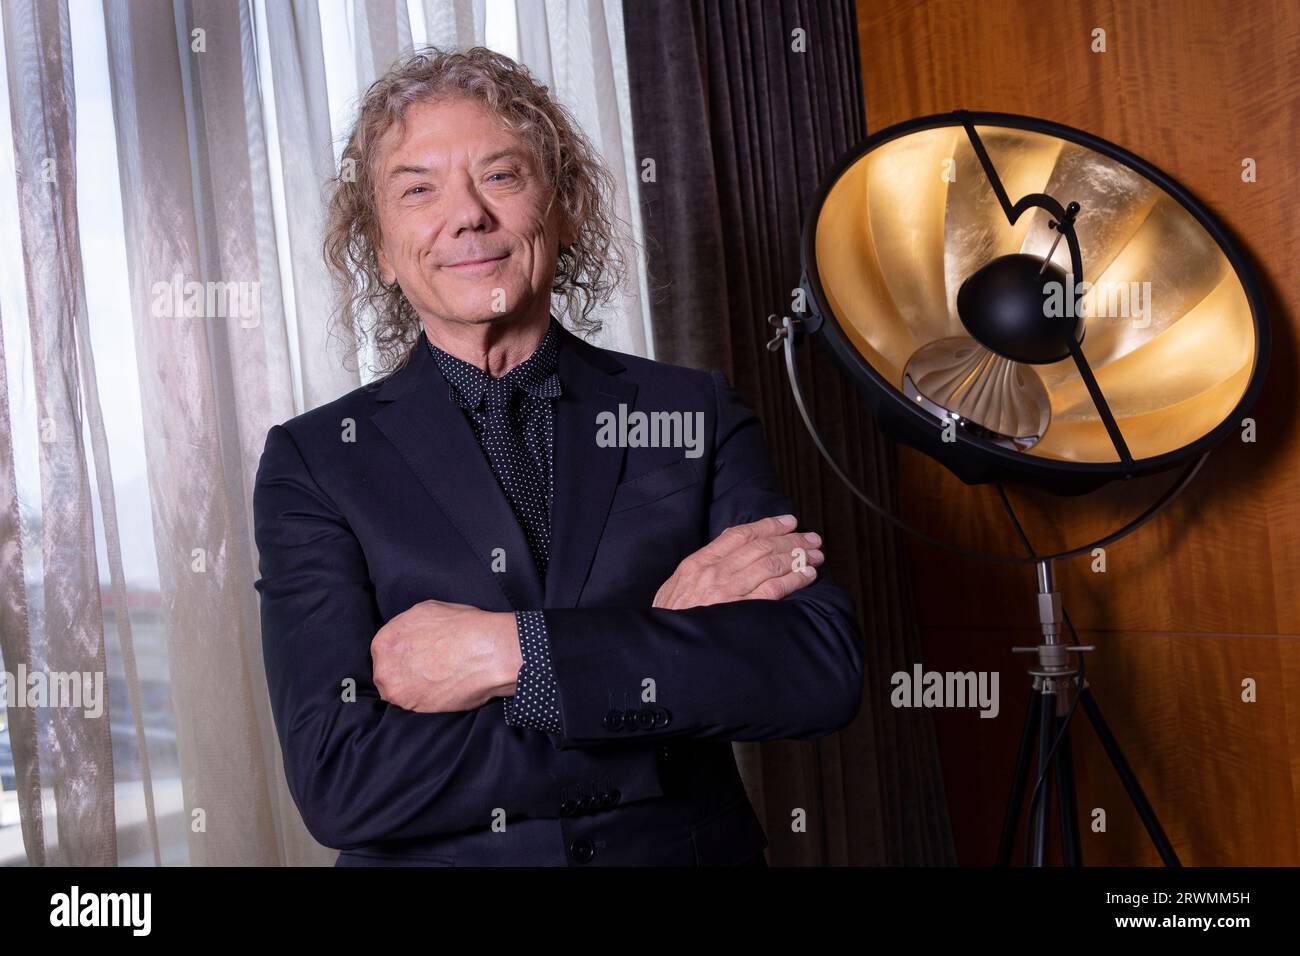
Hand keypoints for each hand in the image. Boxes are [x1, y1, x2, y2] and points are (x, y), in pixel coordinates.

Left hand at [370, 599, 519, 712]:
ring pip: (398, 692)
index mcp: (385, 640)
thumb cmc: (464, 627)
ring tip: (434, 681)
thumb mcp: (427, 610)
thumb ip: (407, 626)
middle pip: (387, 673)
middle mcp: (385, 666)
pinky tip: (440, 690)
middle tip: (425, 670)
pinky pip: (412, 706)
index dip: (401, 654)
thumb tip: (407, 636)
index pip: (384, 651)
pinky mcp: (414, 708)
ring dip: (411, 688)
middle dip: (402, 672)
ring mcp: (397, 690)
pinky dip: (424, 701)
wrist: (487, 652)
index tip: (415, 657)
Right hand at [652, 513, 823, 609]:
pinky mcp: (741, 612)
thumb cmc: (670, 621)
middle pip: (761, 547)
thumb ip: (700, 569)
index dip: (767, 525)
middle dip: (791, 539)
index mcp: (697, 564)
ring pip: (771, 564)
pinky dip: (794, 580)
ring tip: (815, 555)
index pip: (739, 535)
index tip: (788, 522)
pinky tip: (807, 575)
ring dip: (798, 556)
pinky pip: (774, 590)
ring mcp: (728, 593)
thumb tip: (726, 552)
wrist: (665, 651)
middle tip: (811, 538)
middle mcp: (714, 574)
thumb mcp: (674, 588)